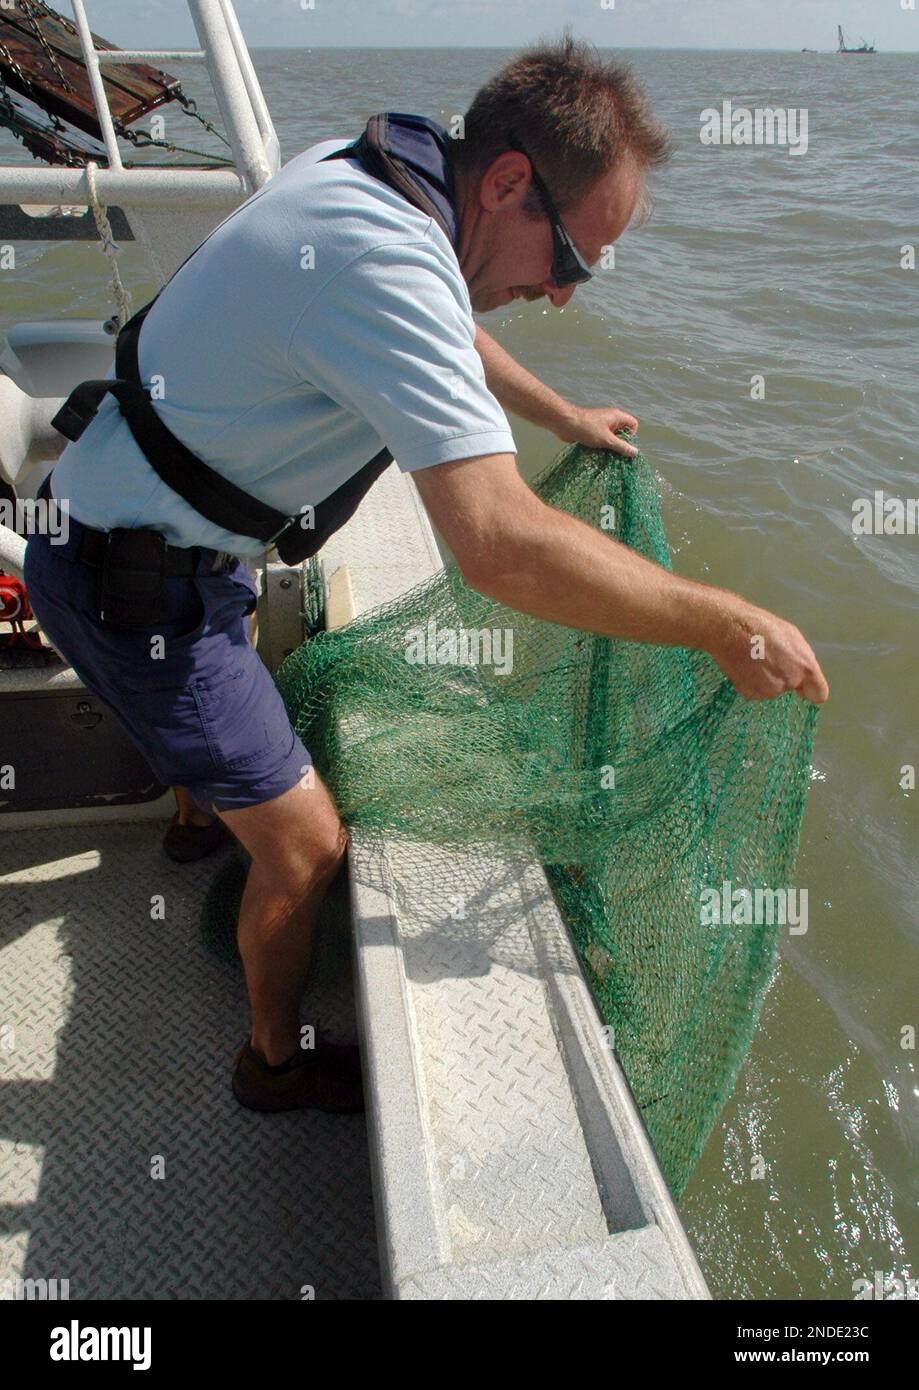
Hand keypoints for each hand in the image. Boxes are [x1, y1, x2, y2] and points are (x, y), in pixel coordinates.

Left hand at [557, 404, 639, 457]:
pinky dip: (600, 447)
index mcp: (617, 417)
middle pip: (622, 433)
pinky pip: (601, 440)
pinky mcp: (592, 432)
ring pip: (611, 438)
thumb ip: (621, 447)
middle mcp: (610, 420)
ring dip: (609, 447)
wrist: (564, 423)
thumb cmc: (587, 428)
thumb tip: (635, 453)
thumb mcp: (607, 440)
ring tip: (603, 454)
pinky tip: (595, 453)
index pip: (633, 424)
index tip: (622, 444)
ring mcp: (600, 425)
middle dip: (619, 444)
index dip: (631, 435)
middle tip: (614, 453)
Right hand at [711, 601, 829, 703]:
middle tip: (767, 658)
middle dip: (782, 676)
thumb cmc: (762, 626)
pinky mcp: (750, 693)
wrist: (731, 629)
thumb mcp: (791, 636)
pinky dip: (749, 682)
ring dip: (764, 679)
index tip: (802, 689)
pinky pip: (754, 691)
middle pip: (789, 686)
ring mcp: (770, 690)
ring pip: (771, 689)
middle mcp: (790, 681)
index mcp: (806, 666)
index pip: (818, 694)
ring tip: (753, 659)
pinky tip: (744, 667)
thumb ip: (801, 658)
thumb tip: (801, 670)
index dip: (810, 691)